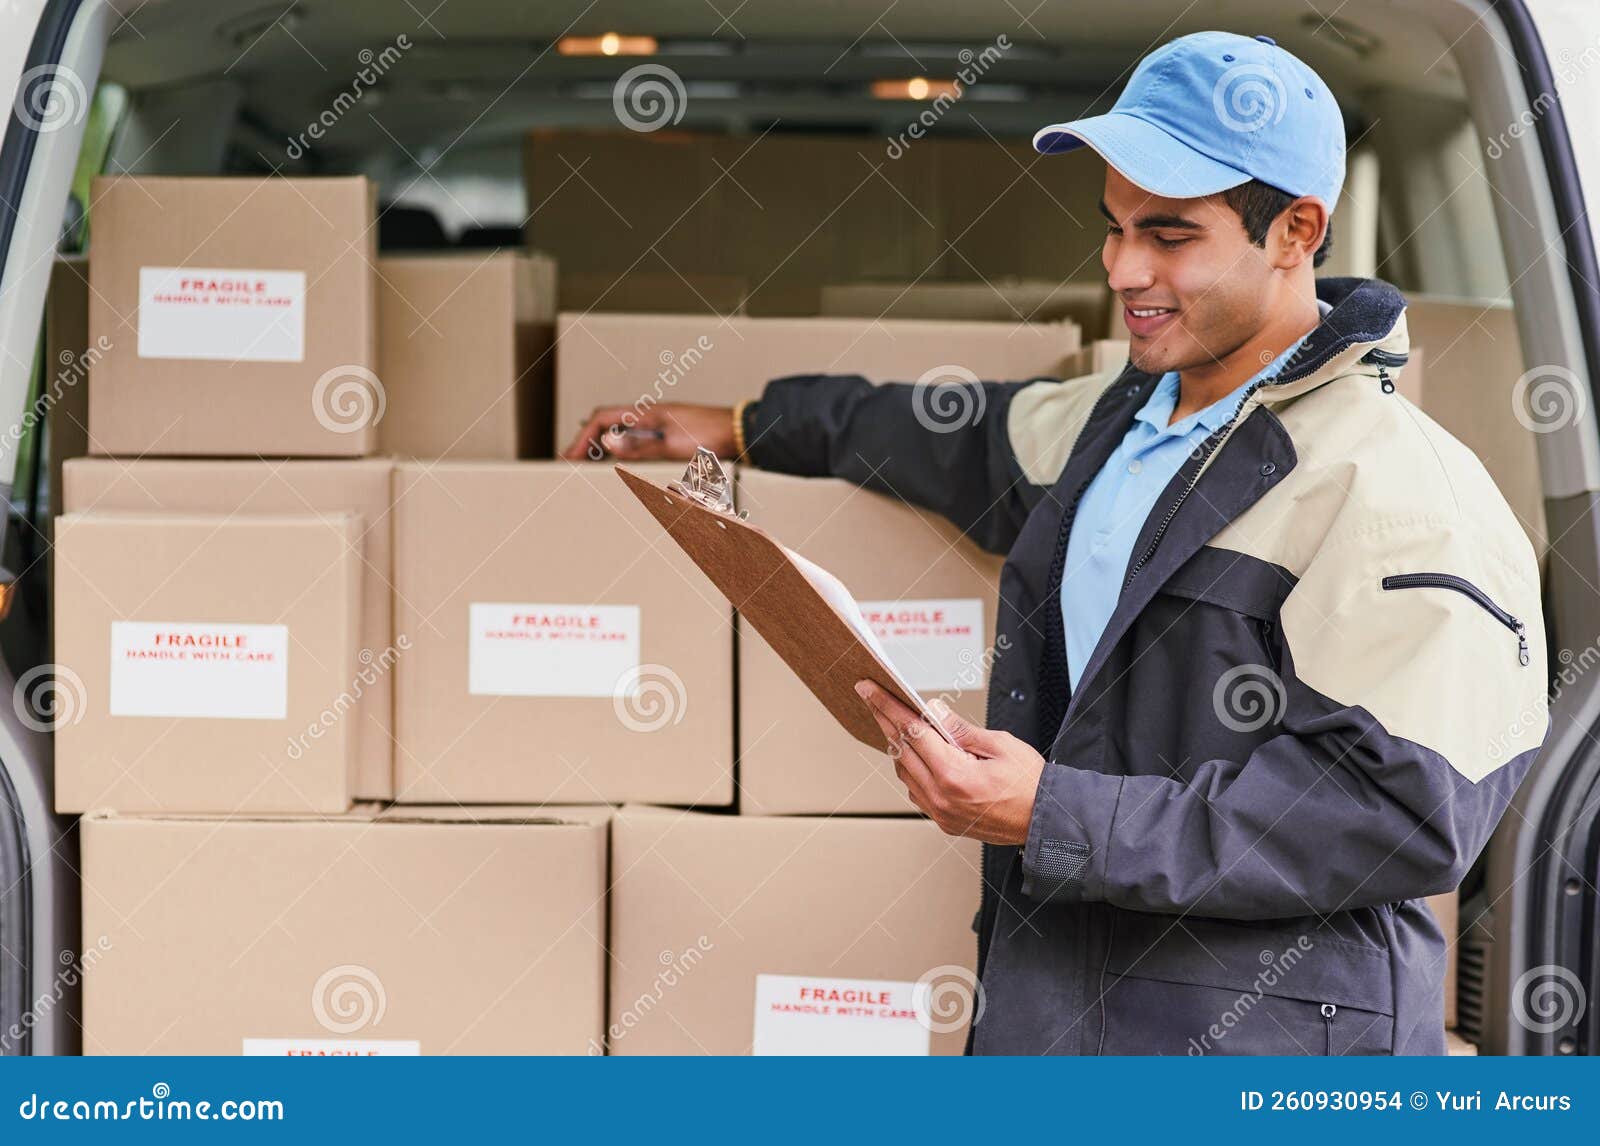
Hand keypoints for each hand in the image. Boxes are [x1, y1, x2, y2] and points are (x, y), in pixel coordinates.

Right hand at [560, 402, 736, 461]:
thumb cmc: (710, 435)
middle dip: (589, 443)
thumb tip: (607, 443)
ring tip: (592, 466)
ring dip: (606, 448)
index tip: (569, 456)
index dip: (582, 438)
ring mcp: (661, 425)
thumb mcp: (670, 444)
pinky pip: (639, 442)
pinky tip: (626, 465)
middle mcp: (650, 417)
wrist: (740, 432)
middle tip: (574, 462)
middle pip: (609, 425)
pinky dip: (625, 452)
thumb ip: (638, 446)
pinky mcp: (672, 436)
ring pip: (623, 435)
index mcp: (646, 413)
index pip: (602, 419)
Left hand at [854, 680, 1045, 845]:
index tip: (868, 689)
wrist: (1045, 822)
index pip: (911, 730)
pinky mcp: (944, 821)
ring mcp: (940, 812)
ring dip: (898, 746)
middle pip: (901, 749)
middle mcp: (940, 796)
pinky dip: (911, 769)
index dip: (886, 706)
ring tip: (893, 721)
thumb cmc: (1030, 783)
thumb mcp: (1000, 744)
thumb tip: (932, 710)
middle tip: (871, 698)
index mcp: (953, 774)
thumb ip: (960, 729)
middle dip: (884, 719)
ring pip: (904, 772)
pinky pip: (916, 791)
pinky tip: (916, 754)